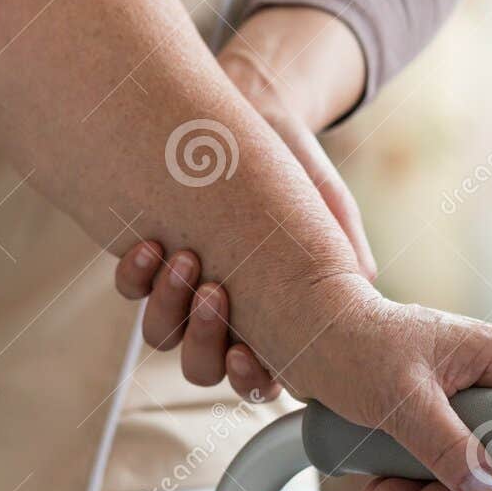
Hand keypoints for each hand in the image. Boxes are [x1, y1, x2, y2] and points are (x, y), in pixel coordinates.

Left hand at [111, 6, 375, 394]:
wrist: (257, 111)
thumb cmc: (299, 166)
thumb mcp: (327, 203)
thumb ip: (345, 247)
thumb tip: (363, 285)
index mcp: (272, 320)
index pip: (260, 378)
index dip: (249, 379)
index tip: (245, 354)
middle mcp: (225, 316)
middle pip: (202, 368)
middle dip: (202, 342)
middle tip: (214, 295)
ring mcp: (184, 290)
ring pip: (162, 335)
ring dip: (168, 307)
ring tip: (185, 259)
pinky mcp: (152, 259)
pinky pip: (129, 289)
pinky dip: (135, 275)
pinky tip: (149, 245)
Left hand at [281, 273, 491, 490]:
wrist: (302, 333)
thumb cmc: (350, 342)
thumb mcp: (402, 399)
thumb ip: (446, 445)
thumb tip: (487, 488)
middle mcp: (481, 376)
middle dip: (465, 485)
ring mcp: (453, 397)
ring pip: (466, 462)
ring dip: (428, 489)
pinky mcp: (425, 415)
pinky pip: (433, 458)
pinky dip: (408, 479)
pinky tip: (377, 484)